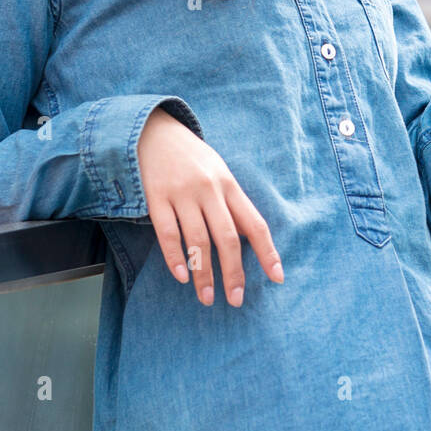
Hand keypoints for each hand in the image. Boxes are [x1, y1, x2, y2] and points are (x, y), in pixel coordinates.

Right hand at [138, 105, 283, 306]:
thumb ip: (230, 204)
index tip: (277, 278)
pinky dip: (175, 257)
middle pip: (227, 237)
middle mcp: (209, 189)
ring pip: (197, 240)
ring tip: (206, 298)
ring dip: (204, 273)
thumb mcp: (218, 172)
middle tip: (236, 299)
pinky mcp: (156, 197)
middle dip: (233, 272)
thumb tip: (247, 240)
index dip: (268, 252)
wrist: (154, 131)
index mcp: (229, 184)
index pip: (255, 223)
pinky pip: (167, 232)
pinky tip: (182, 276)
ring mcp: (182, 193)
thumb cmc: (191, 158)